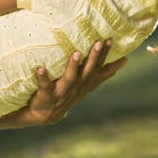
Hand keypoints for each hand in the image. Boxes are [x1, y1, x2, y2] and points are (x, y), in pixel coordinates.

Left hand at [2, 40, 125, 126]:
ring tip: (76, 54)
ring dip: (73, 67)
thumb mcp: (80, 85)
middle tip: (100, 41)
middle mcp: (76, 90)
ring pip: (70, 79)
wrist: (41, 115)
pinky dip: (42, 77)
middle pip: (88, 73)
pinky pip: (44, 86)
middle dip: (95, 57)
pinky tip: (40, 68)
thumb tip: (113, 58)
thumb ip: (93, 74)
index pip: (99, 72)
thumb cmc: (62, 93)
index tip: (117, 46)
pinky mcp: (47, 97)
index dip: (109, 61)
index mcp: (84, 86)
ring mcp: (62, 94)